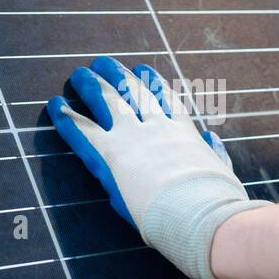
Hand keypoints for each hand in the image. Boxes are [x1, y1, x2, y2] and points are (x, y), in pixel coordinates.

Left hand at [47, 56, 271, 278]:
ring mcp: (132, 139)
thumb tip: (212, 139)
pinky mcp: (111, 158)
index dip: (152, 82)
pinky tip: (55, 107)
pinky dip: (66, 119)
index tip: (143, 70)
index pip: (165, 99)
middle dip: (117, 74)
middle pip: (133, 91)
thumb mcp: (222, 172)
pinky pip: (82, 132)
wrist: (201, 215)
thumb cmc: (217, 201)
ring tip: (79, 74)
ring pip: (106, 101)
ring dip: (90, 85)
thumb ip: (215, 153)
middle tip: (103, 63)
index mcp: (184, 131)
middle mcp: (156, 128)